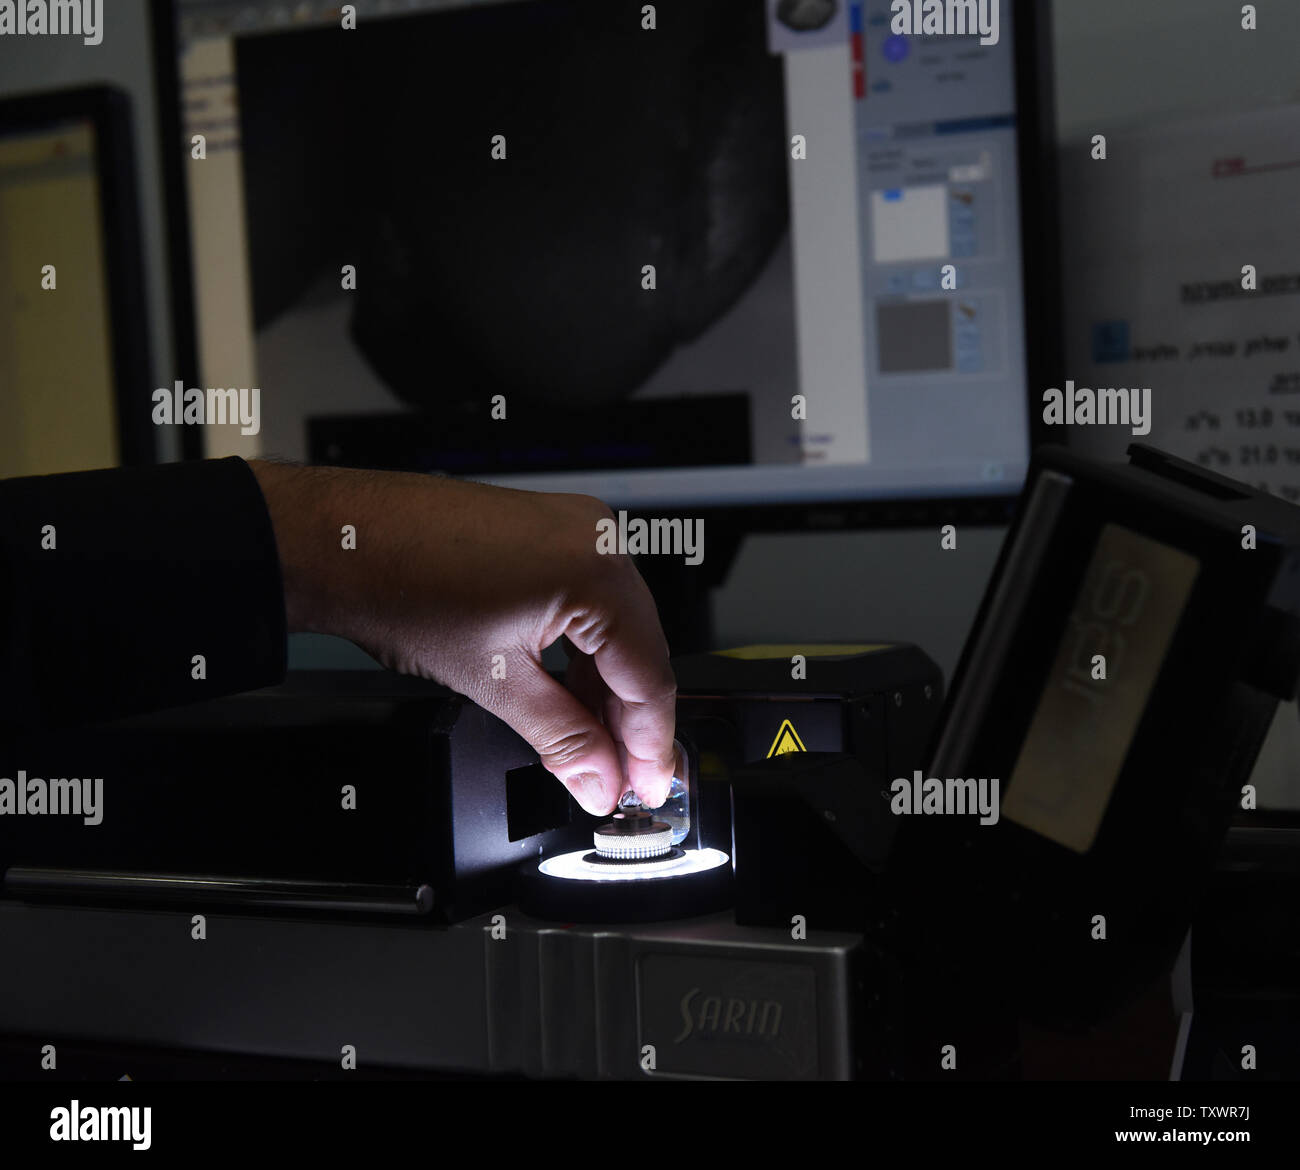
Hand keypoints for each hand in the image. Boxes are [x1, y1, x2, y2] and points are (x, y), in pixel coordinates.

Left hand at [248, 461, 676, 815]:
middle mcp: (596, 538)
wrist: (340, 539)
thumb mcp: (494, 680)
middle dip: (629, 721)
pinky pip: (588, 601)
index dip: (652, 743)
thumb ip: (562, 738)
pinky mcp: (549, 531)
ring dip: (604, 689)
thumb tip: (598, 779)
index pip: (650, 675)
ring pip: (615, 627)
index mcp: (597, 569)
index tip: (647, 785)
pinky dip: (581, 651)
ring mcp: (573, 528)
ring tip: (587, 746)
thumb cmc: (399, 583)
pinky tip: (568, 693)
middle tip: (619, 778)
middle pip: (639, 650)